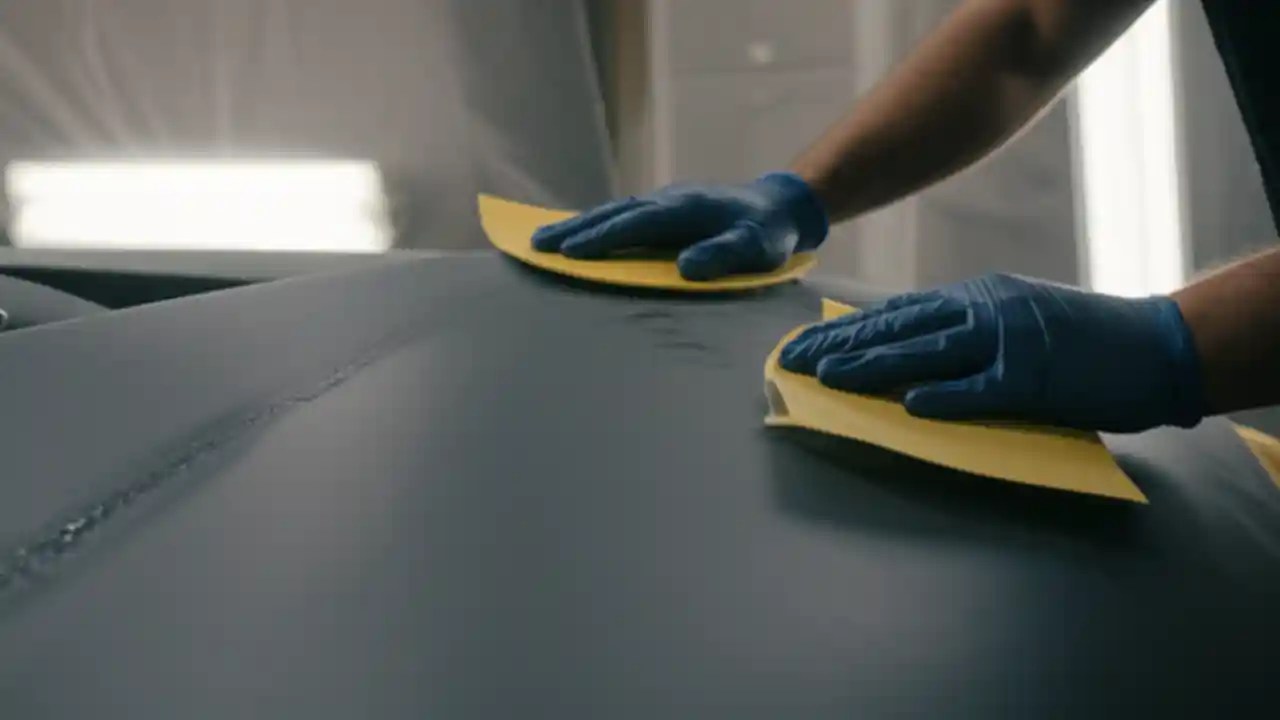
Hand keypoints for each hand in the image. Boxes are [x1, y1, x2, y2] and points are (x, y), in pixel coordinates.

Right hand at [531, 172, 827, 280]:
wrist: (779, 205)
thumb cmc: (768, 234)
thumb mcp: (755, 248)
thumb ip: (724, 255)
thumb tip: (686, 266)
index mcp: (685, 210)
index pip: (635, 224)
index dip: (601, 238)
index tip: (569, 252)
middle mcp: (668, 200)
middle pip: (613, 213)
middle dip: (574, 229)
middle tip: (536, 244)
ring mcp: (664, 200)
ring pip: (613, 211)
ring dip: (578, 224)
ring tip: (543, 238)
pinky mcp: (664, 207)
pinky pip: (623, 213)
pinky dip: (596, 222)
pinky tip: (578, 232)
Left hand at [780, 273, 1206, 431]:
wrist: (1157, 344)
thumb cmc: (1082, 341)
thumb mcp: (1014, 323)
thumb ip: (964, 336)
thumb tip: (908, 361)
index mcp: (977, 298)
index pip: (896, 313)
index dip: (846, 330)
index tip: (802, 344)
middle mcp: (986, 310)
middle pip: (899, 326)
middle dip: (842, 344)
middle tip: (793, 361)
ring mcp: (1011, 340)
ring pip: (929, 349)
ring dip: (875, 364)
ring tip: (829, 378)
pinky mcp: (1039, 376)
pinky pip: (985, 388)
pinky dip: (948, 396)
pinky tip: (910, 406)